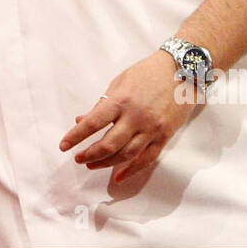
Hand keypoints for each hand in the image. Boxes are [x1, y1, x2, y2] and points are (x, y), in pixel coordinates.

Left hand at [58, 50, 197, 184]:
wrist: (182, 71)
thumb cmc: (147, 73)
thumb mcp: (120, 83)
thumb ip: (101, 104)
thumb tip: (81, 121)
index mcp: (121, 100)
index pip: (93, 123)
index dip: (76, 136)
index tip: (63, 145)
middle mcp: (136, 117)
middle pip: (109, 144)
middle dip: (90, 154)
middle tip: (78, 158)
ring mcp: (152, 128)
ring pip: (126, 155)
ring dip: (106, 163)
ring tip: (92, 164)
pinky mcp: (164, 136)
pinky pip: (147, 159)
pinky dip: (131, 170)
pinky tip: (118, 176)